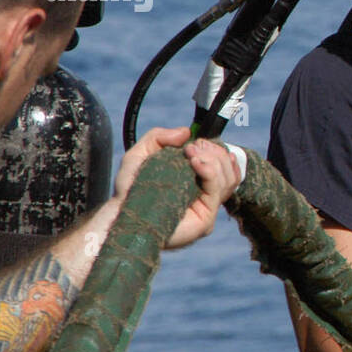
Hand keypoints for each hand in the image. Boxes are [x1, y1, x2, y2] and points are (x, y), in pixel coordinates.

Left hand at [116, 127, 241, 248]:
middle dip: (214, 152)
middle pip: (229, 170)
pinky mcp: (206, 220)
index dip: (216, 150)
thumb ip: (159, 137)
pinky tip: (195, 163)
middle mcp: (206, 195)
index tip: (197, 142)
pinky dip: (210, 172)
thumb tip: (185, 132)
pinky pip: (217, 191)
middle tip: (192, 148)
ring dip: (212, 159)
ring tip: (190, 154)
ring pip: (228, 178)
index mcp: (197, 181)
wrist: (122, 211)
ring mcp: (207, 208)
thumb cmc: (131, 188)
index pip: (225, 166)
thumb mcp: (141, 153)